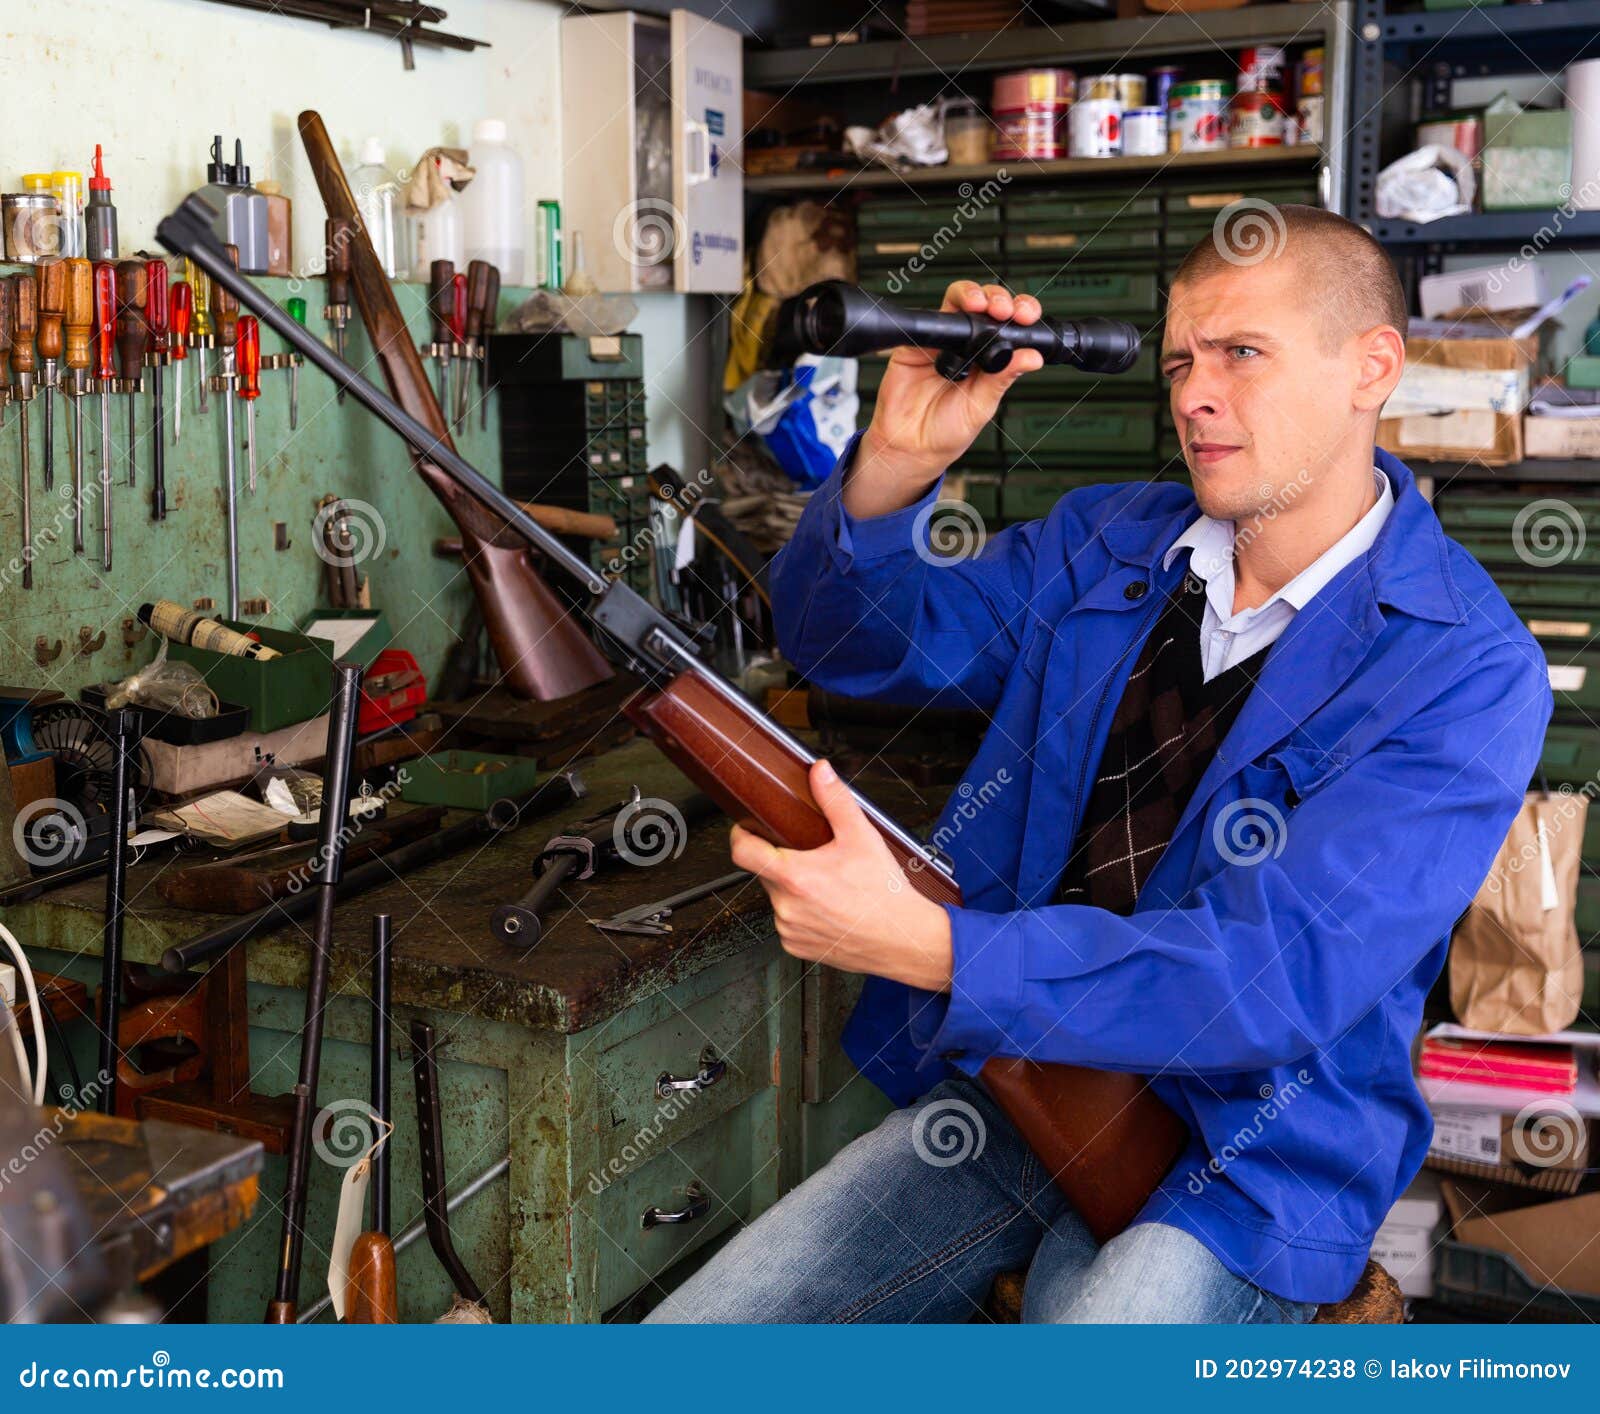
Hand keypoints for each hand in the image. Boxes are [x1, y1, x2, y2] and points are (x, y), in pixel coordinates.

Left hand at [729, 760, 953, 992]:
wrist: (903, 939)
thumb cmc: (884, 894)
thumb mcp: (862, 837)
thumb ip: (835, 800)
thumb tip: (820, 772)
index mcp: (795, 877)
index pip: (742, 852)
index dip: (740, 835)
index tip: (746, 829)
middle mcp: (786, 906)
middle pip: (765, 872)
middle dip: (784, 861)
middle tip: (814, 857)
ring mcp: (789, 929)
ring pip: (778, 898)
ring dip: (794, 889)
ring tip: (827, 886)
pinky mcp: (796, 946)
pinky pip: (788, 922)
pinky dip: (801, 912)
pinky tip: (827, 908)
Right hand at [846, 281, 1044, 519]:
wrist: (910, 446)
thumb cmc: (946, 431)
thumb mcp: (982, 406)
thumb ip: (1003, 379)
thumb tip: (1032, 358)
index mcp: (991, 359)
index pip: (1010, 326)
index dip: (1020, 313)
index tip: (1027, 316)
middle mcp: (969, 346)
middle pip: (986, 304)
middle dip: (998, 298)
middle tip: (1003, 310)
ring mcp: (943, 341)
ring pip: (958, 301)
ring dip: (972, 294)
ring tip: (979, 305)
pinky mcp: (916, 343)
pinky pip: (929, 321)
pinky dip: (941, 316)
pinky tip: (952, 325)